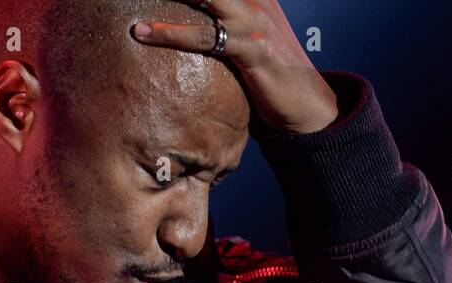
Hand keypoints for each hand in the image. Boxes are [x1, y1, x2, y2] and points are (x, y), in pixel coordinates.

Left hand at [130, 0, 338, 133]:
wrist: (307, 103)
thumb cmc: (272, 74)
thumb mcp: (248, 39)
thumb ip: (221, 26)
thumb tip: (189, 25)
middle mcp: (253, 0)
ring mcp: (253, 21)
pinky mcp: (253, 48)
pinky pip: (206, 36)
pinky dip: (171, 33)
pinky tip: (144, 33)